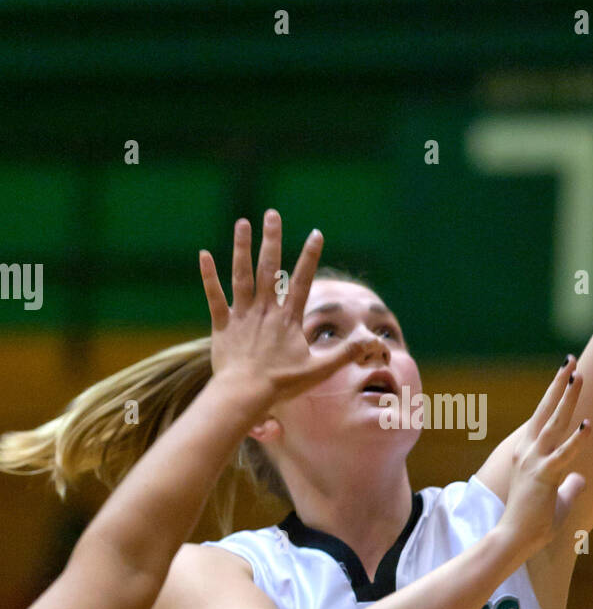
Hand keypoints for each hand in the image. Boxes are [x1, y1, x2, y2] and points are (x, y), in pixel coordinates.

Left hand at [199, 210, 364, 405]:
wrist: (245, 395)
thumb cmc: (282, 384)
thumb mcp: (319, 370)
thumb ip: (344, 354)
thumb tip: (372, 343)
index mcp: (288, 319)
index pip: (301, 281)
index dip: (310, 257)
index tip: (316, 233)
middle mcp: (265, 311)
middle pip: (269, 269)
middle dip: (272, 239)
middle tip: (272, 214)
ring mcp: (242, 315)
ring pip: (242, 276)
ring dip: (242, 248)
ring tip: (243, 223)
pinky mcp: (222, 325)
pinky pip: (214, 296)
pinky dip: (209, 276)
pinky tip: (204, 254)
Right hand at [496, 359, 589, 561]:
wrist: (513, 540)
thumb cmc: (533, 522)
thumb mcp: (556, 501)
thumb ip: (569, 487)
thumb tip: (580, 479)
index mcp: (528, 453)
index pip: (543, 417)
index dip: (554, 395)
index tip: (565, 374)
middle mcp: (528, 451)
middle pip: (546, 410)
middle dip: (559, 384)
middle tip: (570, 360)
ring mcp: (534, 462)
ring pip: (554, 423)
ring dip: (567, 398)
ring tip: (578, 376)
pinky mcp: (543, 476)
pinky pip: (563, 455)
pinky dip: (577, 440)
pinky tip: (588, 425)